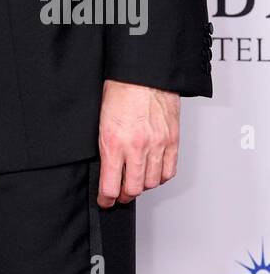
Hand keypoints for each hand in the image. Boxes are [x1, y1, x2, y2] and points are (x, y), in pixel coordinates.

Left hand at [97, 79, 179, 207]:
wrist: (144, 72)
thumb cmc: (121, 89)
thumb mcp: (101, 119)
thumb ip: (106, 145)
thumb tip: (107, 167)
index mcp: (113, 142)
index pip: (110, 185)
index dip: (106, 198)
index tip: (105, 200)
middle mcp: (136, 147)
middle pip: (132, 189)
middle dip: (124, 195)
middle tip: (120, 194)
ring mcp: (156, 145)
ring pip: (151, 182)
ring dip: (142, 186)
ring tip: (136, 182)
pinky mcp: (172, 141)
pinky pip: (169, 171)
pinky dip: (161, 176)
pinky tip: (153, 173)